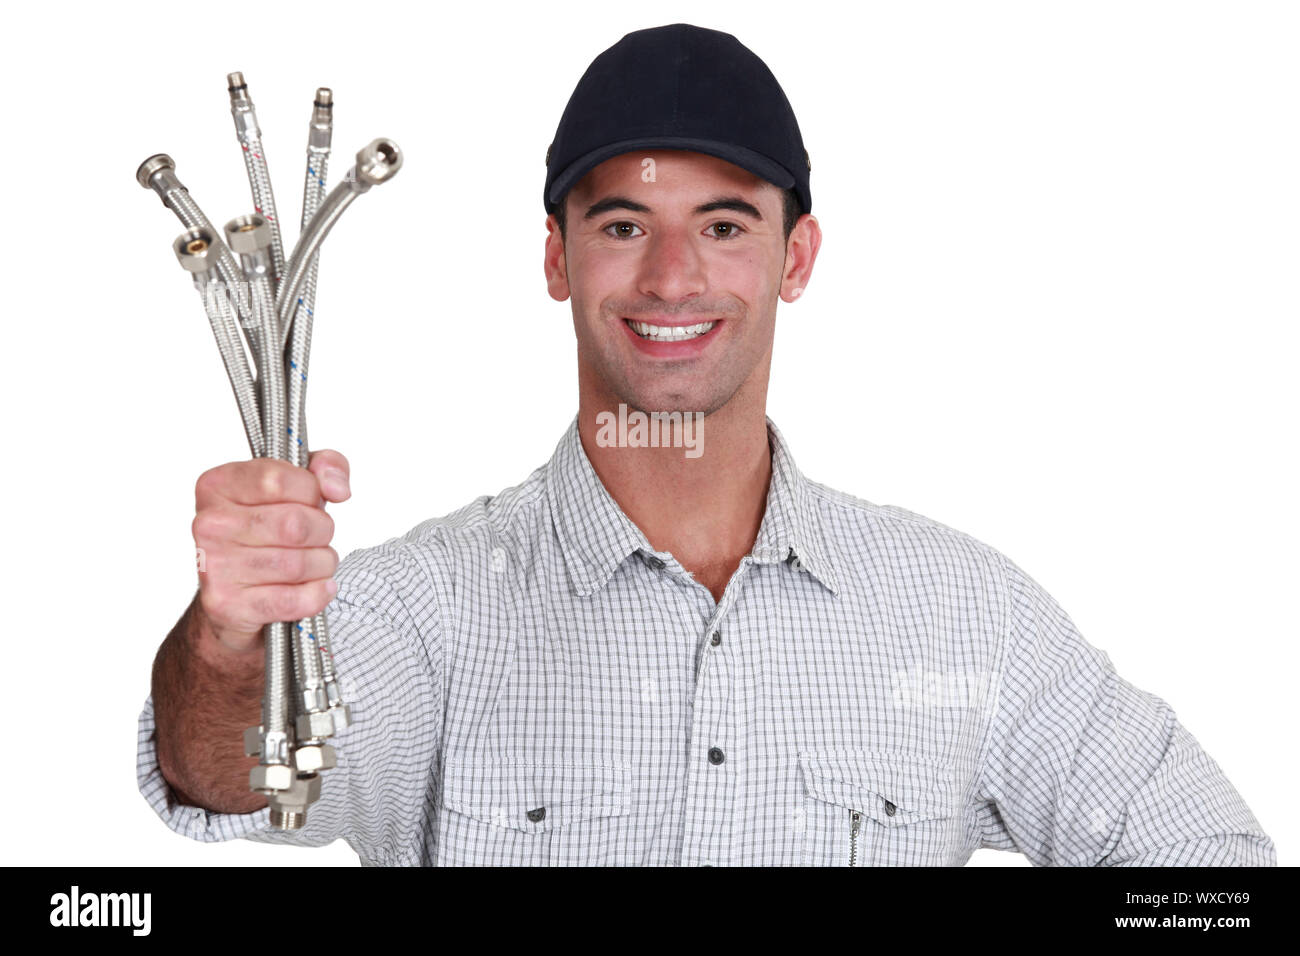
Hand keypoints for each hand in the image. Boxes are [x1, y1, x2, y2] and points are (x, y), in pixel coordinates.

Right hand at [191, 450, 349, 652]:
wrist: (235, 594)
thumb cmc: (268, 531)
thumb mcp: (296, 485)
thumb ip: (325, 466)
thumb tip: (337, 487)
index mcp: (218, 485)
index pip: (279, 479)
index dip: (311, 492)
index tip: (312, 501)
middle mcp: (210, 524)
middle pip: (294, 524)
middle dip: (323, 531)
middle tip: (318, 537)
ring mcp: (215, 566)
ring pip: (298, 564)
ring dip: (322, 564)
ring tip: (315, 562)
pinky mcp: (228, 604)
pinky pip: (293, 600)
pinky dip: (318, 594)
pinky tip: (320, 587)